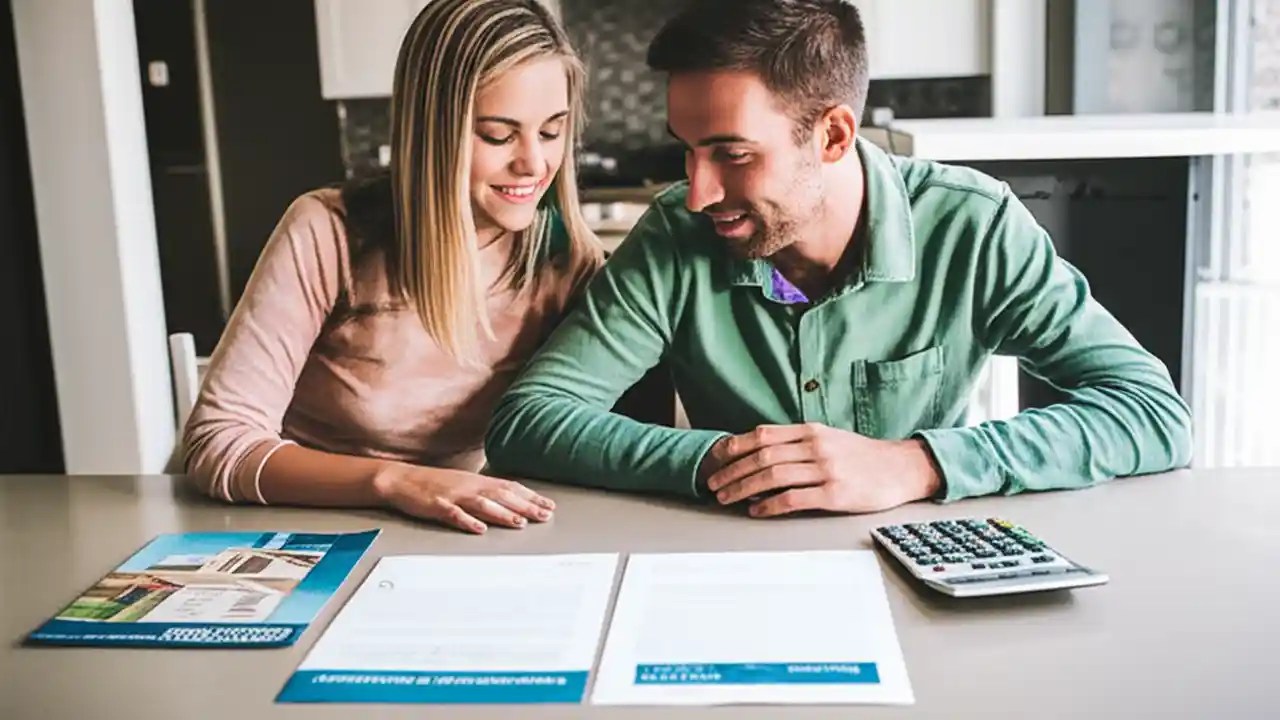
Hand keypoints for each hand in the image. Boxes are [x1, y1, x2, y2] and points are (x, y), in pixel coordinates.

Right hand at [372, 464, 554, 533]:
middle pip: (501, 496)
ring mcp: (453, 495)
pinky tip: (479, 529)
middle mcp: (469, 486)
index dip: (531, 497)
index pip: (510, 488)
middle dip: (525, 506)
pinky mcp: (436, 505)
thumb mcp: (464, 484)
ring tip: (519, 523)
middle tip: (544, 516)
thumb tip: (509, 500)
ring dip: (502, 514)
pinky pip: (453, 514)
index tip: (549, 506)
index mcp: (477, 481)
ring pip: (482, 504)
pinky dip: (466, 521)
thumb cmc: (434, 483)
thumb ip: (486, 491)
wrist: (401, 479)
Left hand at [701, 423, 942, 517]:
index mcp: (812, 431)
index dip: (736, 447)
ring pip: (773, 477)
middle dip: (732, 471)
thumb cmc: (863, 456)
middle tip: (714, 483)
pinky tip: (757, 511)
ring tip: (728, 498)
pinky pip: (794, 499)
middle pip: (762, 456)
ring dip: (744, 488)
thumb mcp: (830, 437)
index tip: (717, 458)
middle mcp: (816, 447)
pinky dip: (770, 505)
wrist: (901, 468)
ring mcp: (826, 470)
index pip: (764, 435)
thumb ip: (798, 442)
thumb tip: (762, 452)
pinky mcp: (835, 494)